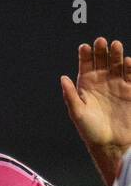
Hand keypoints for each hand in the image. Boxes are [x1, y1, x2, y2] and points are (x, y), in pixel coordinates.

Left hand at [60, 38, 130, 185]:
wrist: (111, 143)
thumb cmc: (90, 130)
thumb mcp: (77, 112)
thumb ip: (70, 95)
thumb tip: (62, 78)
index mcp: (86, 85)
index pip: (86, 65)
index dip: (85, 56)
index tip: (84, 47)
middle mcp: (101, 82)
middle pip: (102, 61)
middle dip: (101, 50)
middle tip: (100, 41)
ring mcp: (116, 84)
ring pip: (117, 64)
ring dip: (116, 54)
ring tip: (115, 45)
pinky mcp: (130, 90)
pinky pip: (130, 75)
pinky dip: (130, 67)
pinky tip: (127, 61)